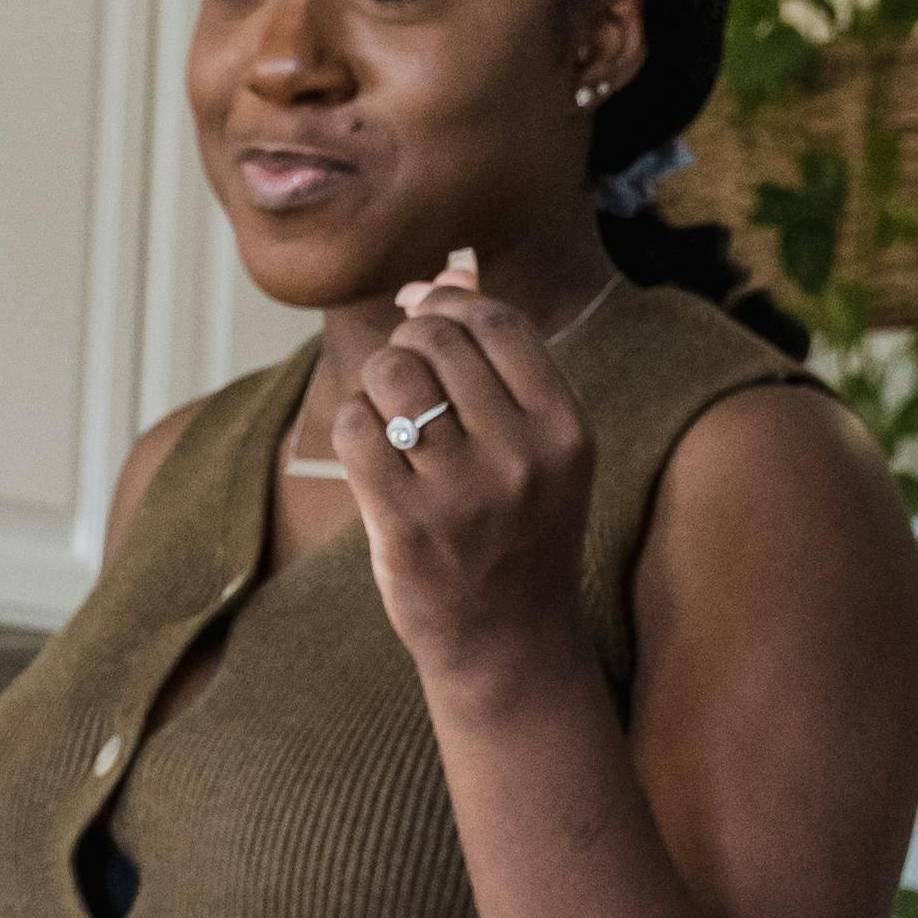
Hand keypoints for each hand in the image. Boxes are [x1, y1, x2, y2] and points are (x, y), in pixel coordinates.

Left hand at [332, 251, 594, 696]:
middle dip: (408, 342)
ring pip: (392, 374)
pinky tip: (370, 453)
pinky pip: (355, 428)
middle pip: (437, 339)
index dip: (449, 303)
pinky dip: (352, 425)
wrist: (509, 645)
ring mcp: (462, 494)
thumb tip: (444, 271)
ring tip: (389, 415)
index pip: (497, 321)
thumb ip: (501, 362)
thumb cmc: (517, 531)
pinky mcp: (405, 527)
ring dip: (377, 380)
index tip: (428, 316)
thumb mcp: (538, 448)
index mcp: (564, 429)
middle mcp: (521, 457)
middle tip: (406, 377)